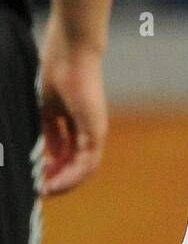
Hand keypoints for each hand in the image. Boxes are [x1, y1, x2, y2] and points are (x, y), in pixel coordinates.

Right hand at [39, 20, 107, 195]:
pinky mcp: (96, 131)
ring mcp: (94, 130)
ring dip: (64, 183)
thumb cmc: (56, 71)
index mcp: (75, 121)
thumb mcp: (47, 108)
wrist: (71, 53)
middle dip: (57, 178)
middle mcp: (88, 128)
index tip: (35, 175)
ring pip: (83, 169)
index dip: (51, 167)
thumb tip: (51, 156)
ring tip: (45, 191)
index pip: (66, 153)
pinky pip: (88, 163)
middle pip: (75, 163)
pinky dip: (72, 177)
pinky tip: (54, 184)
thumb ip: (50, 132)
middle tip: (39, 189)